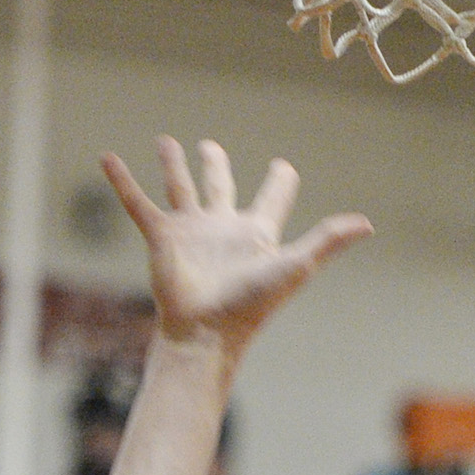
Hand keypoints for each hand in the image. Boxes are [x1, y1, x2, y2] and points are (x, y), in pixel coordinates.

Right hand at [102, 139, 369, 354]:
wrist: (206, 332)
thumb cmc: (252, 305)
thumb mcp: (295, 267)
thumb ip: (327, 242)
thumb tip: (367, 224)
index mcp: (255, 233)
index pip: (271, 198)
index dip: (279, 181)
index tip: (283, 167)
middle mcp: (221, 229)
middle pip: (219, 188)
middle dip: (215, 166)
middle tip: (209, 147)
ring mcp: (190, 233)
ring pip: (179, 189)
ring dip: (171, 165)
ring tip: (164, 141)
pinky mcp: (161, 239)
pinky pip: (139, 204)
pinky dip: (123, 181)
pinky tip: (107, 157)